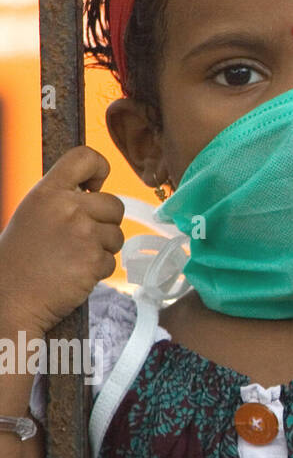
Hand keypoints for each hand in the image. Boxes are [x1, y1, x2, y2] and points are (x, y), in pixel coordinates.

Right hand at [0, 146, 123, 335]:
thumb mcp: (33, 215)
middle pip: (114, 203)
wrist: (9, 301)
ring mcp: (82, 234)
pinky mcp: (94, 260)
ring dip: (102, 248)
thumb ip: (62, 200)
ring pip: (117, 234)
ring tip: (71, 258)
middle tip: (77, 240)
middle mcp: (66, 208)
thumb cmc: (19, 260)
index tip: (96, 185)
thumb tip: (95, 189)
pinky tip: (73, 274)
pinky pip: (112, 260)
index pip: (84, 157)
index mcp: (46, 193)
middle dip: (104, 222)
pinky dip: (97, 269)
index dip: (99, 167)